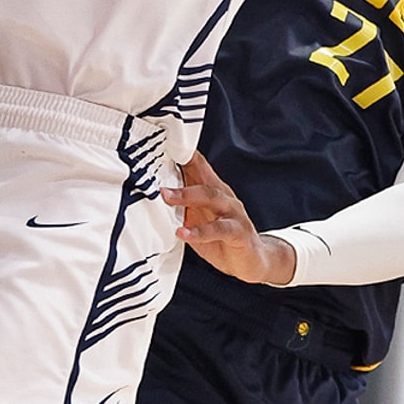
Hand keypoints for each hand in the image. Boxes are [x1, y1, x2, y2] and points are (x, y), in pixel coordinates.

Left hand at [161, 150, 296, 285]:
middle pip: (203, 177)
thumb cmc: (221, 238)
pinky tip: (184, 233)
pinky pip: (220, 229)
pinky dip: (200, 231)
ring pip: (212, 197)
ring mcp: (234, 213)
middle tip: (157, 177)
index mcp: (212, 190)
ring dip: (187, 196)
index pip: (197, 165)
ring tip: (168, 198)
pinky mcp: (239, 233)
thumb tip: (150, 195)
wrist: (252, 260)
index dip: (181, 153)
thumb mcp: (197, 219)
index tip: (161, 143)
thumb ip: (178, 206)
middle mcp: (224, 197)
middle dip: (179, 173)